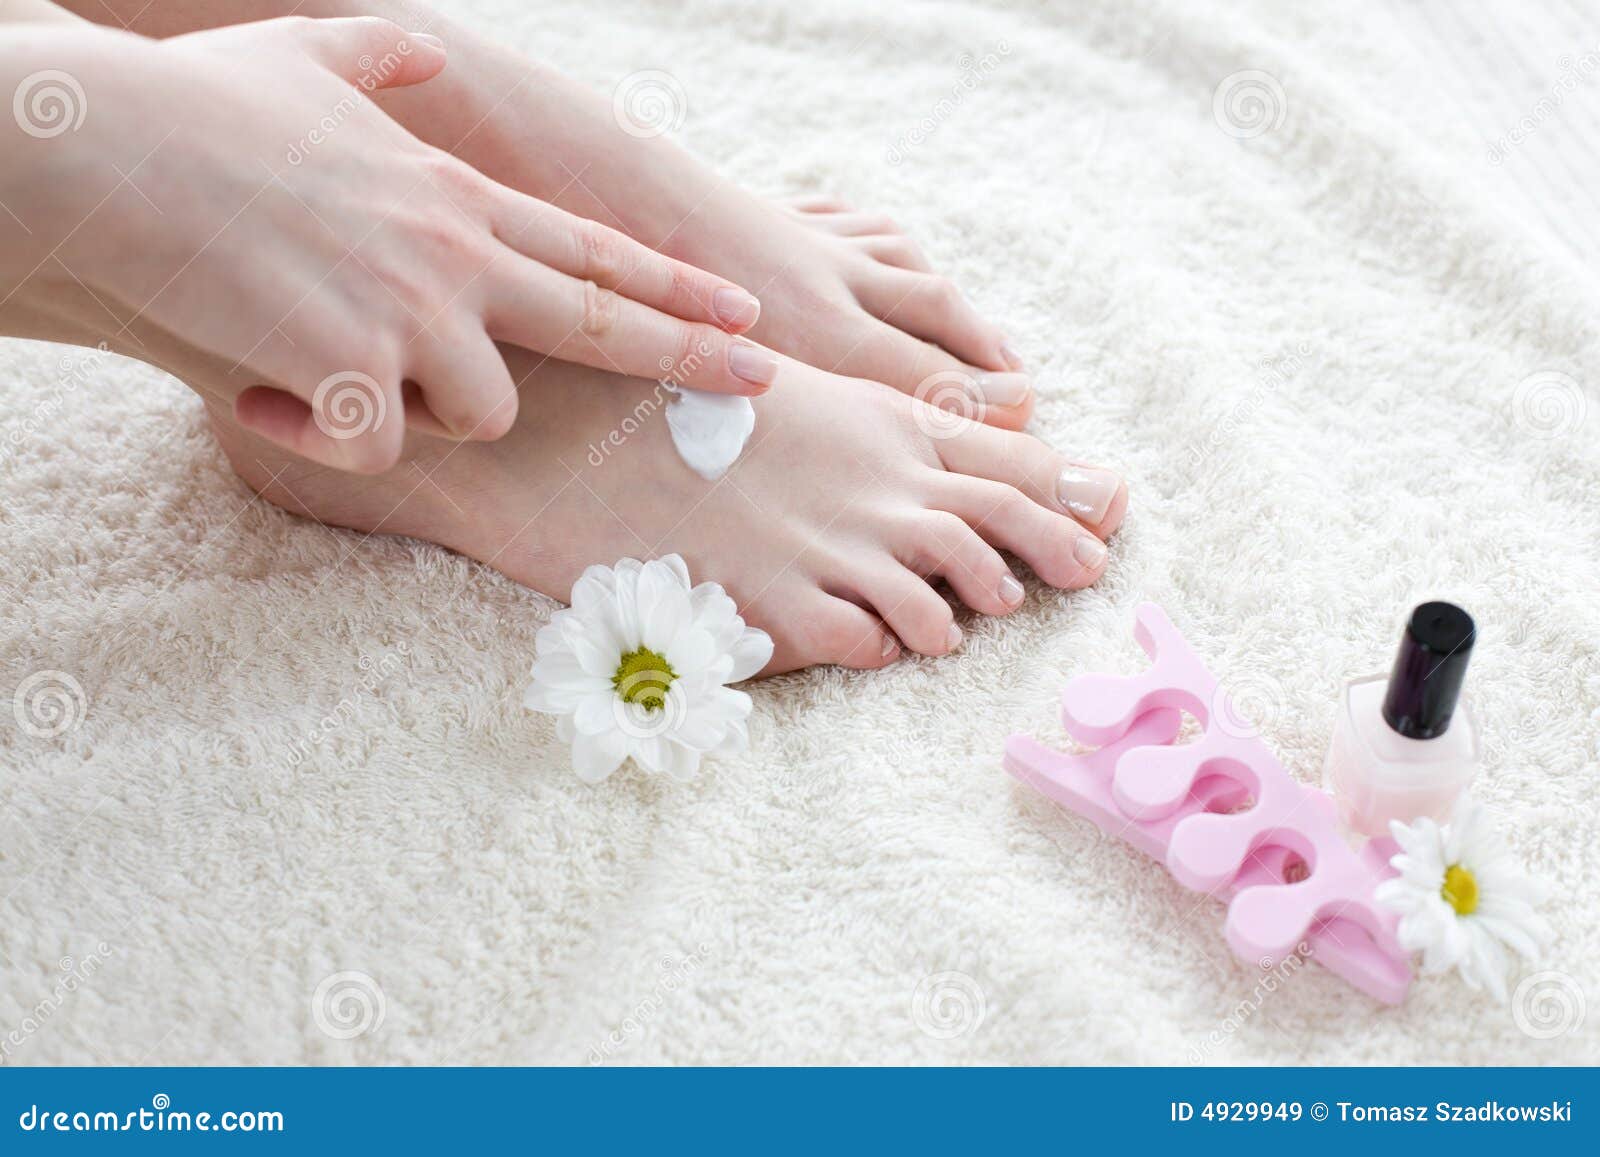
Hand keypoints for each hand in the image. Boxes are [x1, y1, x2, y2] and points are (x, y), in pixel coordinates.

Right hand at [0, 17, 771, 471]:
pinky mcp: (358, 366)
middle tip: (762, 384)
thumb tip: (430, 57)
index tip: (743, 314)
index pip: (594, 253)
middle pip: (603, 322)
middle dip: (692, 358)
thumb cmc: (197, 110)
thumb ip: (385, 63)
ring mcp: (416, 310)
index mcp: (456, 199)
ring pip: (482, 408)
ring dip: (418, 407)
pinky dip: (322, 435)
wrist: (113, 151)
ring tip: (328, 362)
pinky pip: (378, 442)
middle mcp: (458, 254)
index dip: (674, 289)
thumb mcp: (306, 60)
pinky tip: (263, 393)